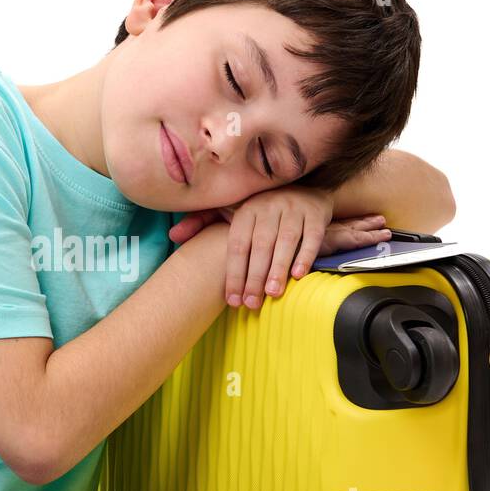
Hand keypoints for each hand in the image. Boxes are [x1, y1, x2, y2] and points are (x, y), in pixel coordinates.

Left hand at [170, 187, 390, 307]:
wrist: (303, 186)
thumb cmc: (261, 207)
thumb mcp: (231, 209)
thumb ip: (202, 222)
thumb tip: (173, 235)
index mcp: (245, 209)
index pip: (236, 244)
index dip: (233, 272)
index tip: (232, 299)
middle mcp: (268, 207)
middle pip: (260, 245)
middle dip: (254, 276)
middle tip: (251, 304)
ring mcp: (293, 209)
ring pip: (285, 241)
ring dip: (278, 268)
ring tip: (272, 293)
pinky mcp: (315, 214)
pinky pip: (311, 236)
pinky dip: (305, 255)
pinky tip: (299, 275)